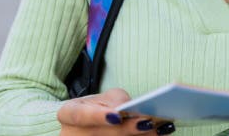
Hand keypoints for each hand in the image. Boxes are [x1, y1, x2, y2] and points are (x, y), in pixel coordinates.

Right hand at [58, 88, 174, 134]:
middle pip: (99, 135)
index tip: (117, 117)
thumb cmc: (101, 106)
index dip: (98, 117)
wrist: (94, 121)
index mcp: (68, 113)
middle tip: (148, 122)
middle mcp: (71, 133)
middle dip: (126, 130)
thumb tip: (131, 110)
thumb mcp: (107, 97)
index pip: (79, 115)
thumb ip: (116, 101)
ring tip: (159, 130)